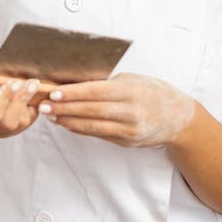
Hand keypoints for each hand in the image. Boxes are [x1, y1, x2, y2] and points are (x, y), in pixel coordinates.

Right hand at [0, 49, 40, 138]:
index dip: (5, 98)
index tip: (15, 82)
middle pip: (6, 121)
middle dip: (21, 100)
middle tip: (32, 82)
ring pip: (18, 125)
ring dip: (28, 104)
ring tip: (33, 86)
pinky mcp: (8, 132)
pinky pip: (25, 125)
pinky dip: (32, 111)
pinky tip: (33, 96)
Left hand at [38, 73, 194, 147]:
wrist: (178, 117)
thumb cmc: (152, 91)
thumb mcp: (132, 80)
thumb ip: (108, 83)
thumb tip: (76, 84)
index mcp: (131, 90)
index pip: (96, 91)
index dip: (73, 94)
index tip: (54, 93)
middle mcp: (131, 111)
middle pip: (91, 110)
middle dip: (65, 109)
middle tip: (44, 107)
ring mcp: (130, 129)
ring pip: (93, 126)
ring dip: (69, 121)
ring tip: (51, 116)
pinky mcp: (127, 141)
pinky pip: (100, 134)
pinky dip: (81, 129)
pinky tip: (67, 124)